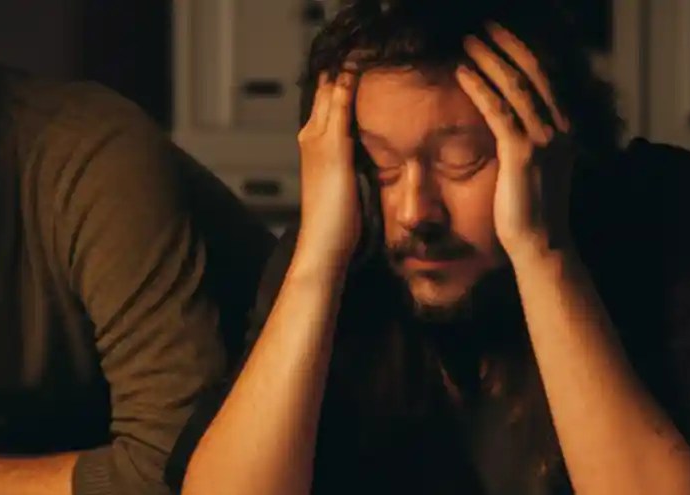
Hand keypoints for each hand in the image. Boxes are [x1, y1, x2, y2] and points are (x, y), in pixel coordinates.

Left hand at [295, 70, 361, 272]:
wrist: (328, 246)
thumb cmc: (330, 206)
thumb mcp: (335, 151)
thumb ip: (338, 113)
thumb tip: (343, 74)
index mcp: (314, 132)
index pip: (329, 86)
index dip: (345, 68)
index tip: (367, 53)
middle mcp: (317, 139)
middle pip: (332, 97)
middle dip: (348, 78)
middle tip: (374, 61)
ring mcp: (328, 154)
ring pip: (340, 115)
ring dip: (353, 97)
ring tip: (375, 81)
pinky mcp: (340, 169)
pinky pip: (349, 134)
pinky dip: (358, 119)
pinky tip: (371, 119)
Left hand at [457, 24, 573, 264]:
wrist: (541, 243)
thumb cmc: (530, 207)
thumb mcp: (534, 164)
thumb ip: (526, 136)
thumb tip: (507, 117)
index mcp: (564, 126)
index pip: (545, 75)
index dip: (521, 50)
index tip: (498, 33)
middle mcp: (560, 127)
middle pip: (533, 71)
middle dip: (506, 45)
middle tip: (481, 26)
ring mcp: (544, 139)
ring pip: (516, 85)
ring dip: (489, 59)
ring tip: (467, 42)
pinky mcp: (522, 154)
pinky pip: (498, 111)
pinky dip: (479, 87)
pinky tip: (462, 72)